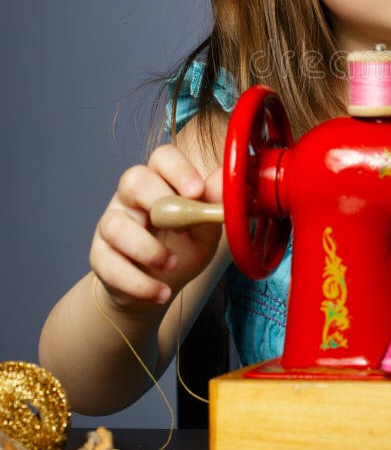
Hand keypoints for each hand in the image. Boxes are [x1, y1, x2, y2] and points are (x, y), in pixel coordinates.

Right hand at [89, 145, 222, 311]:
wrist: (160, 287)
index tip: (197, 191)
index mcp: (162, 180)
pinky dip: (138, 283)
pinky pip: (109, 265)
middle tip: (182, 224)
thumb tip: (231, 177)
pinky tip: (161, 293)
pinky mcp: (99, 256)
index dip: (179, 169)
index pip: (163, 157)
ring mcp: (111, 224)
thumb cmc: (185, 247)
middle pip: (132, 180)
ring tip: (172, 265)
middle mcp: (132, 197)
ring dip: (147, 249)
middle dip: (157, 199)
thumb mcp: (206, 228)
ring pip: (115, 224)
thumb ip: (215, 203)